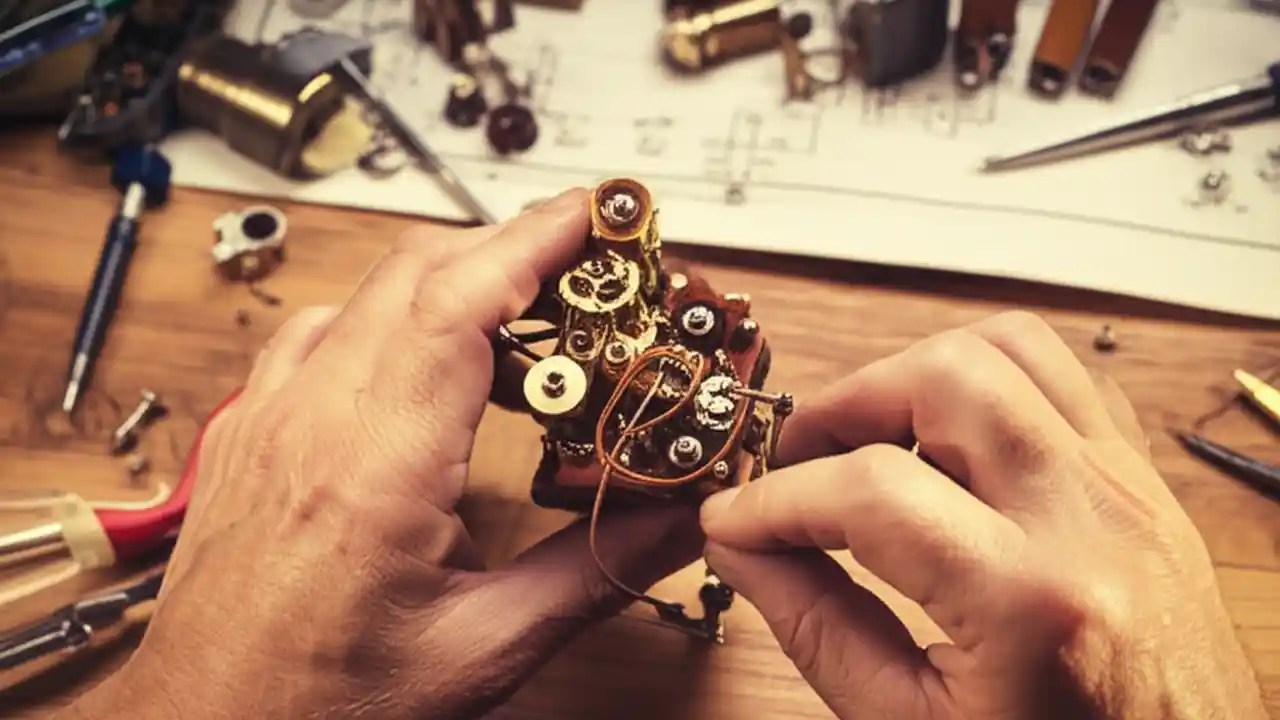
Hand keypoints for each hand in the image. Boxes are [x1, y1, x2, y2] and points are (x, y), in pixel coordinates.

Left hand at [67, 190, 700, 718]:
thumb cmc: (315, 709)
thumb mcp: (480, 650)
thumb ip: (589, 573)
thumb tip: (670, 519)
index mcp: (372, 472)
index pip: (458, 302)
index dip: (536, 240)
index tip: (598, 215)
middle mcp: (309, 423)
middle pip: (418, 272)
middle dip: (515, 248)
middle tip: (593, 271)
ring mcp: (270, 418)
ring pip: (369, 292)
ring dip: (456, 282)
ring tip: (529, 322)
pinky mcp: (253, 432)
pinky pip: (324, 332)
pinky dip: (394, 317)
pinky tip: (430, 363)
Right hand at [700, 312, 1265, 718]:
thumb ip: (818, 629)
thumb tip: (745, 547)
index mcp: (1032, 602)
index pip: (870, 490)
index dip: (777, 498)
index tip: (738, 517)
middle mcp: (1093, 521)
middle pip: (946, 377)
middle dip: (847, 403)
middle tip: (799, 459)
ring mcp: (1129, 493)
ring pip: (1012, 349)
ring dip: (917, 376)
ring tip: (871, 438)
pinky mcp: (1144, 487)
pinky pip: (1064, 379)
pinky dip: (988, 384)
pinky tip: (947, 443)